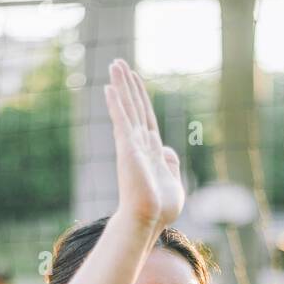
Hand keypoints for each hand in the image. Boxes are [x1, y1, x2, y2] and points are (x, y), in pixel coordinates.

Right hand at [103, 59, 182, 228]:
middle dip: (127, 84)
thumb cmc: (159, 209)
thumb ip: (171, 164)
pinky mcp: (127, 149)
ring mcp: (131, 146)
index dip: (140, 97)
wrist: (148, 221)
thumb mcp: (174, 183)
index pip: (145, 117)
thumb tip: (169, 151)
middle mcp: (138, 144)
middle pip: (134, 107)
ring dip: (120, 86)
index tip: (134, 79)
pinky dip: (116, 105)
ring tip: (114, 64)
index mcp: (151, 150)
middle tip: (118, 63)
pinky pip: (121, 122)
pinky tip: (109, 88)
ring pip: (126, 109)